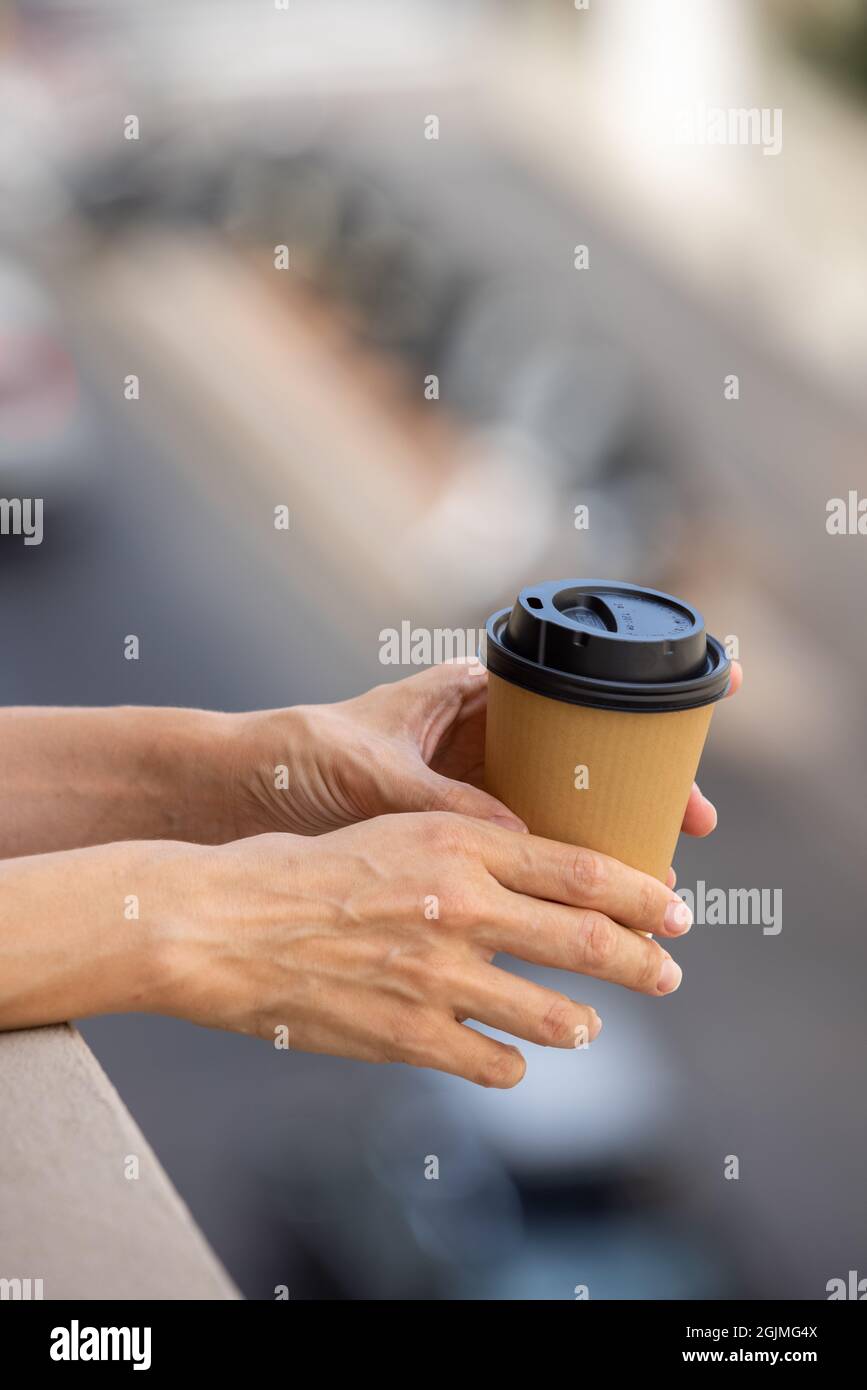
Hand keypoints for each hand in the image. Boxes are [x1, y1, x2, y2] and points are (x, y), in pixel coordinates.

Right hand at [165, 812, 695, 1087]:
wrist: (222, 923)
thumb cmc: (302, 866)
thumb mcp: (394, 830)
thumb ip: (468, 852)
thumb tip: (535, 879)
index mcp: (458, 841)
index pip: (583, 869)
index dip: (643, 893)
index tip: (676, 907)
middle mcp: (460, 905)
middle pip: (588, 940)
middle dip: (643, 962)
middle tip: (668, 972)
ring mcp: (437, 976)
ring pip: (555, 1016)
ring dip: (582, 1023)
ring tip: (587, 1024)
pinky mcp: (408, 1035)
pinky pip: (494, 1063)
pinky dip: (510, 1062)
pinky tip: (505, 1056)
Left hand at [229, 660, 742, 843]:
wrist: (241, 796)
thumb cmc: (301, 759)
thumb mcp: (375, 775)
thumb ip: (445, 805)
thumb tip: (517, 841)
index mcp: (471, 696)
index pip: (572, 701)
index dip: (635, 727)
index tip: (685, 753)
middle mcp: (481, 738)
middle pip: (583, 759)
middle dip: (639, 793)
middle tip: (691, 831)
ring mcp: (472, 788)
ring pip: (561, 811)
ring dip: (608, 843)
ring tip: (652, 885)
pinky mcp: (456, 837)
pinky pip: (524, 853)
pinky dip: (558, 877)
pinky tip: (587, 913)